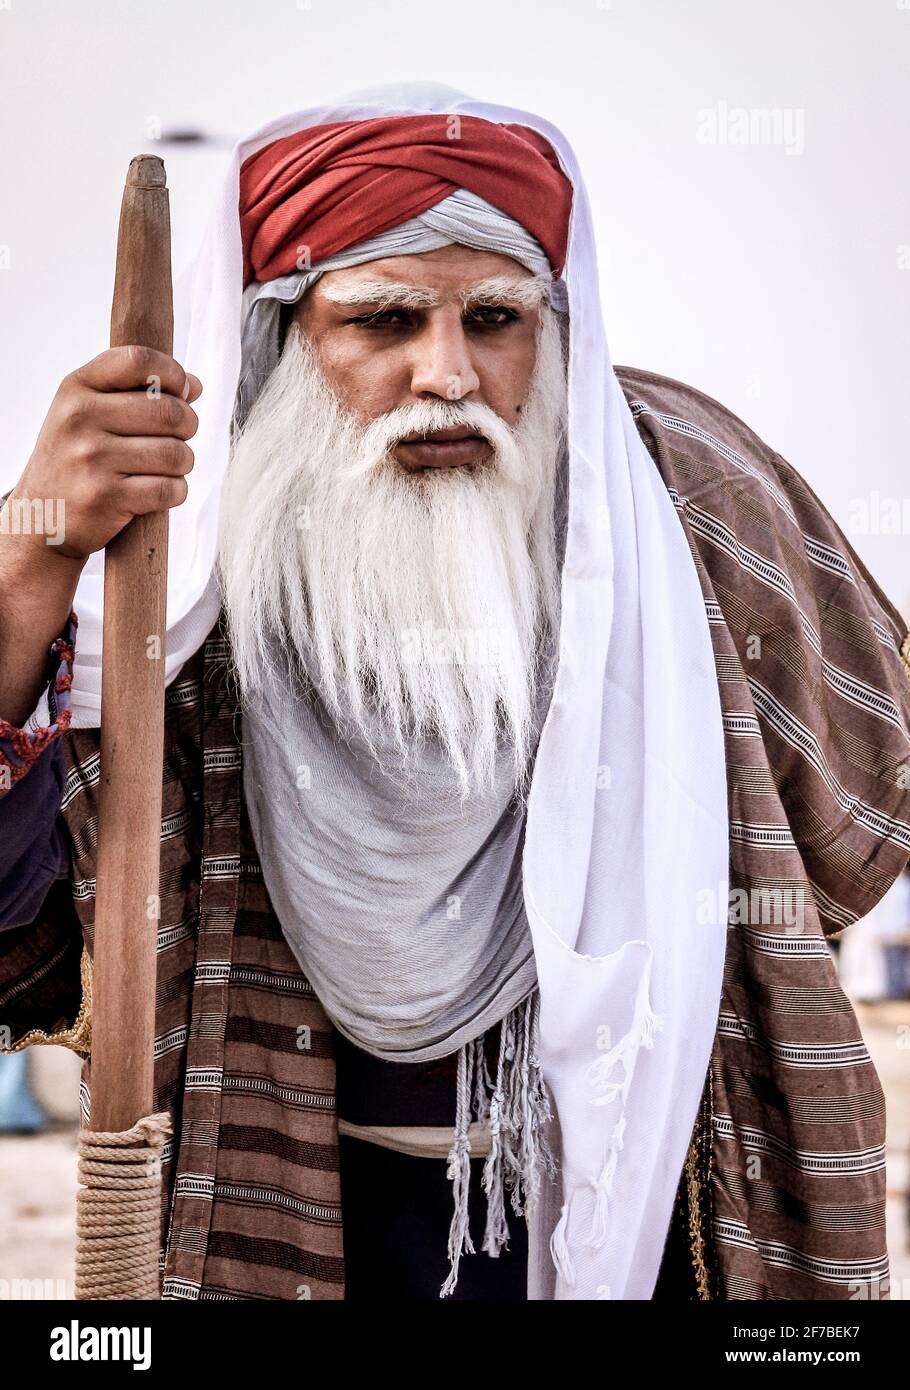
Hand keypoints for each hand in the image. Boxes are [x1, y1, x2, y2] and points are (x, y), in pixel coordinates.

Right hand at [12, 345, 202, 563]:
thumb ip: (137, 393)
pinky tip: (160, 491)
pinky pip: (169, 488)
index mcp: (76, 389)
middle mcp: (79, 418)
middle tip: (178, 438)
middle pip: (170, 411)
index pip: (137, 361)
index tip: (182, 391)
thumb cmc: (76, 461)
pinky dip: (176, 492)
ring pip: (176, 453)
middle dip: (188, 426)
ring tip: (167, 467)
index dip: (172, 372)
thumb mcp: (89, 415)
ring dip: (183, 463)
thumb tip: (193, 384)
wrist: (41, 519)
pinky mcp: (106, 496)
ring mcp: (91, 458)